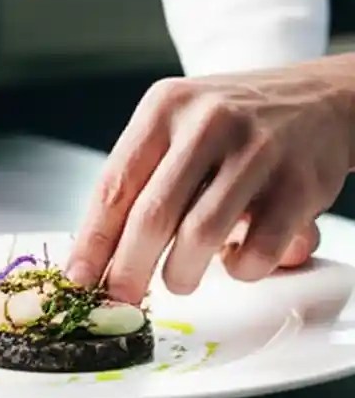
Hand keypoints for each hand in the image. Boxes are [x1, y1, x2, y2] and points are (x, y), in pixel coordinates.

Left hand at [67, 71, 353, 303]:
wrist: (320, 99)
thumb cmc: (232, 125)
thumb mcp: (177, 125)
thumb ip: (140, 178)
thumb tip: (95, 254)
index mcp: (165, 107)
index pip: (114, 184)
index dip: (92, 240)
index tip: (77, 278)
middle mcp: (208, 123)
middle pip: (152, 215)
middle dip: (128, 270)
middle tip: (121, 298)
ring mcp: (258, 152)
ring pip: (200, 236)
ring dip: (181, 273)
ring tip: (178, 279)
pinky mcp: (299, 184)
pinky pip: (257, 249)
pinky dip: (240, 270)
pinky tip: (234, 260)